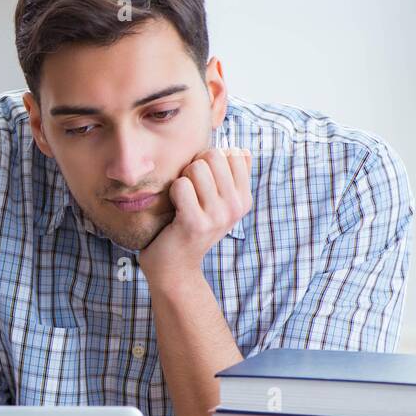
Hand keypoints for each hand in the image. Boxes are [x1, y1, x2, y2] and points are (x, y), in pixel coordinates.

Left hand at [137, 146, 251, 283]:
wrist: (173, 267)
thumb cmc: (188, 226)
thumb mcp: (216, 202)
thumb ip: (228, 176)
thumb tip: (238, 147)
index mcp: (244, 198)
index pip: (234, 152)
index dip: (211, 160)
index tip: (203, 182)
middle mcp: (236, 206)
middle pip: (214, 154)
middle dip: (194, 166)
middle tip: (189, 192)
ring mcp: (218, 216)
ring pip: (196, 166)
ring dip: (182, 179)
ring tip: (182, 201)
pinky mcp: (195, 223)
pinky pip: (181, 185)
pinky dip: (172, 192)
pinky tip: (174, 210)